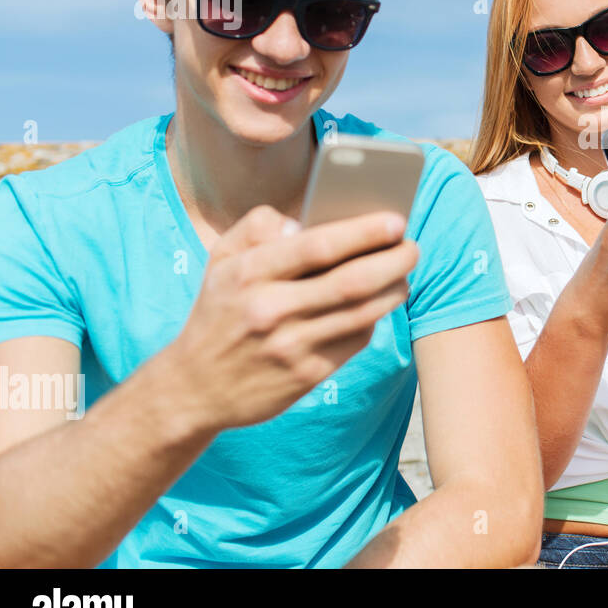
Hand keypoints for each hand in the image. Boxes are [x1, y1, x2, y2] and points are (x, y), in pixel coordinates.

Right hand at [165, 205, 418, 431]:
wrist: (194, 388)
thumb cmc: (218, 311)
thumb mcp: (221, 260)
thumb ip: (257, 226)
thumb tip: (306, 220)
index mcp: (249, 274)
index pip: (317, 246)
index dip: (363, 232)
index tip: (396, 221)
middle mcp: (271, 310)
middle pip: (352, 281)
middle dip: (394, 260)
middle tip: (412, 246)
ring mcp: (291, 346)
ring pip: (363, 313)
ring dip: (394, 289)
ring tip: (404, 272)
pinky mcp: (307, 375)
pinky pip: (356, 340)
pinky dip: (375, 318)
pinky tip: (379, 303)